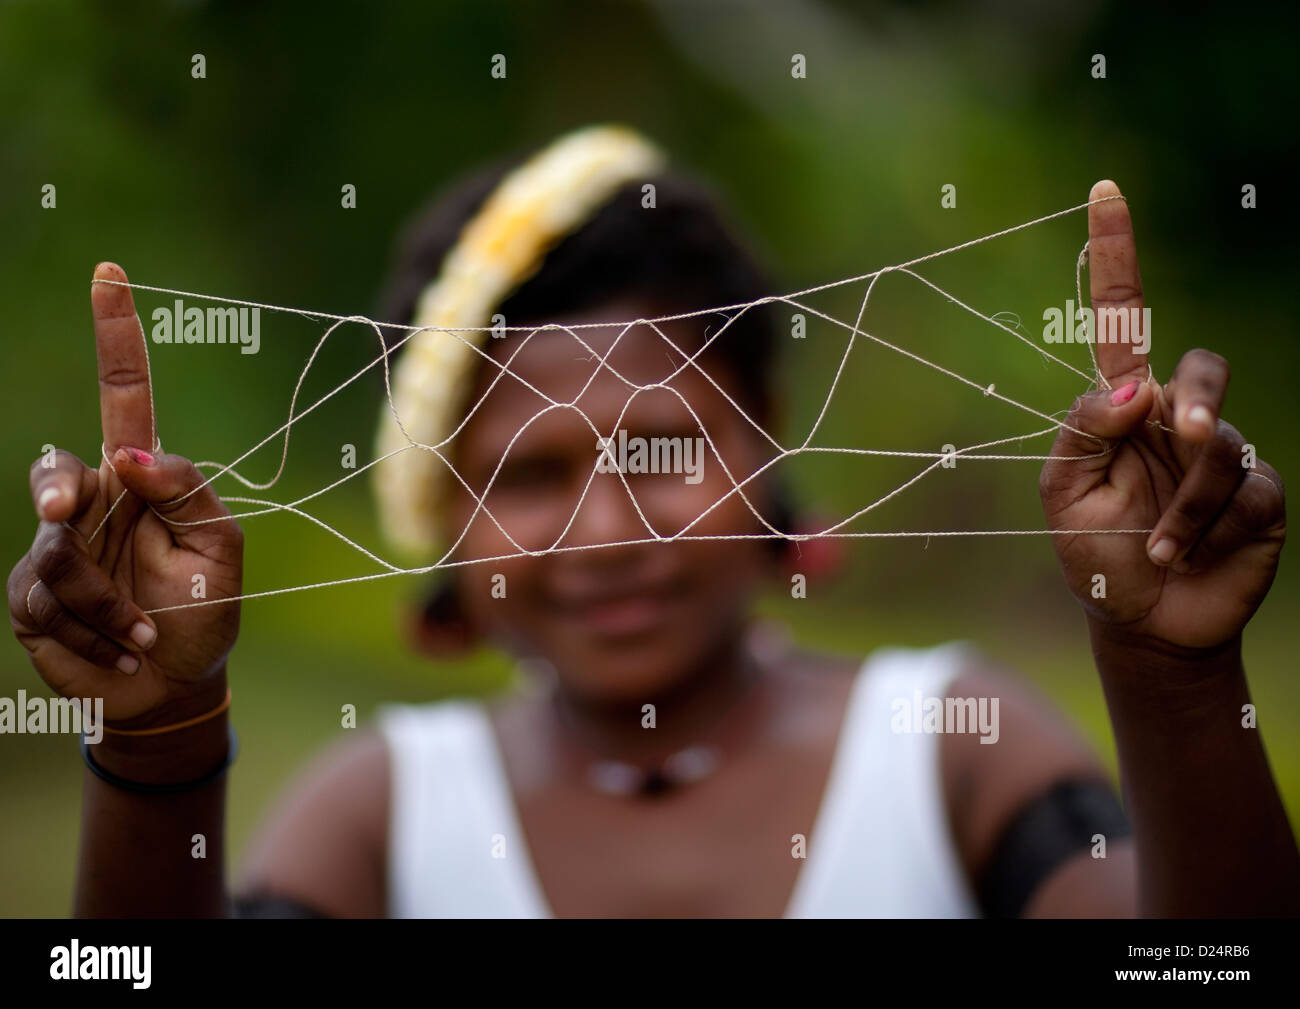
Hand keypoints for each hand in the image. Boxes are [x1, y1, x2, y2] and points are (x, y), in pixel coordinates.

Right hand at [7, 263, 243, 724]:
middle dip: (56, 489)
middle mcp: (93, 502)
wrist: (171, 682)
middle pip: (54, 470)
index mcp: (142, 479)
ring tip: (144, 632)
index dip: (116, 336)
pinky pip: (47, 604)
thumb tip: (127, 452)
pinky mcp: (29, 595)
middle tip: (69, 510)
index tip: (111, 273)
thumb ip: (187, 491)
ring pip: (57, 555)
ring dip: (110, 606)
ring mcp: (56, 546)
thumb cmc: (203, 610)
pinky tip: (119, 649)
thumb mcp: (220, 549)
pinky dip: (95, 635)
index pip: (123, 396)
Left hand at [1040, 182, 1284, 653]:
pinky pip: (1251, 491)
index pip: (1122, 318)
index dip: (1115, 257)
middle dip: (1195, 402)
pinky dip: (1211, 530)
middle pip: (1202, 369)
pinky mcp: (1263, 492)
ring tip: (1160, 545)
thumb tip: (1134, 384)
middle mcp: (1178, 417)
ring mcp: (1226, 451)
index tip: (1103, 190)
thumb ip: (1083, 431)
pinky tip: (1190, 555)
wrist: (1144, 619)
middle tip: (1181, 433)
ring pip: (1224, 443)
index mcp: (1123, 407)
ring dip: (1186, 502)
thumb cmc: (1094, 551)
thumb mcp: (1063, 493)